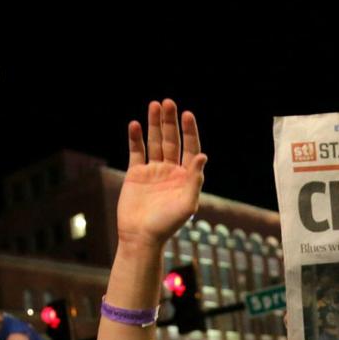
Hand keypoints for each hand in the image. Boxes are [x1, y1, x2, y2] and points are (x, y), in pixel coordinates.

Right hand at [116, 99, 206, 249]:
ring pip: (154, 142)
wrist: (141, 237)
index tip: (187, 115)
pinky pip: (136, 152)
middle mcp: (171, 171)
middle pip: (172, 140)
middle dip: (170, 122)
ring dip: (154, 124)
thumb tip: (202, 156)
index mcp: (186, 177)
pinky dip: (135, 138)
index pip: (190, 148)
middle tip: (168, 102)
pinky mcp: (136, 174)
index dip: (189, 131)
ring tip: (154, 105)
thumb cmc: (167, 224)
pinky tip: (135, 124)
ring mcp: (153, 171)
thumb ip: (195, 180)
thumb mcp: (187, 204)